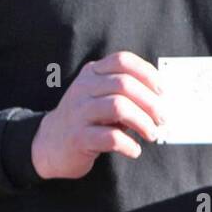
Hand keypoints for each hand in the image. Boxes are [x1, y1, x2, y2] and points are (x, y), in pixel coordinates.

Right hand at [31, 51, 164, 179]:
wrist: (49, 144)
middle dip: (150, 102)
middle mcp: (83, 88)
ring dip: (143, 122)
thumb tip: (163, 99)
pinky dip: (129, 144)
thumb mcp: (103, 97)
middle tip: (162, 118)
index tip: (162, 91)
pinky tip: (134, 150)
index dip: (147, 73)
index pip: (122, 60)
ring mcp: (78, 112)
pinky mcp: (78, 138)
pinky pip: (110, 137)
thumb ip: (127, 92)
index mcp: (92, 73)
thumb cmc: (88, 119)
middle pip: (124, 84)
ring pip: (118, 107)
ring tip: (152, 134)